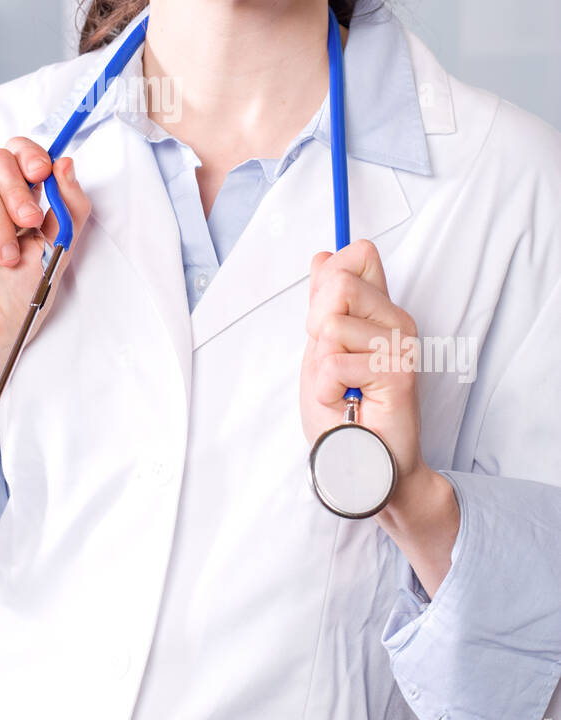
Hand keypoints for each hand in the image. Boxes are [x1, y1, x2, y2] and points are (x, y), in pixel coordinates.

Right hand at [0, 137, 90, 378]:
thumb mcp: (58, 247)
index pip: (21, 154)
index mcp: (18, 200)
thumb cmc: (21, 296)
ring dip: (1, 223)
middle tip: (30, 222)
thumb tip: (65, 162)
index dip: (32, 154)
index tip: (45, 172)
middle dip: (19, 187)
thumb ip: (68, 207)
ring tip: (5, 258)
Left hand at [299, 238, 426, 487]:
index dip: (327, 283)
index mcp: (379, 310)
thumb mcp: (320, 349)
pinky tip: (348, 402)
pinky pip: (334, 362)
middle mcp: (397, 320)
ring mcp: (401, 344)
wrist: (361, 464)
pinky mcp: (398, 371)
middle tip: (333, 363)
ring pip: (332, 324)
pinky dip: (328, 389)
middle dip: (318, 325)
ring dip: (323, 364)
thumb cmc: (341, 413)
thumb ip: (324, 303)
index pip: (358, 255)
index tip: (324, 323)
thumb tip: (323, 256)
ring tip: (343, 387)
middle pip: (339, 283)